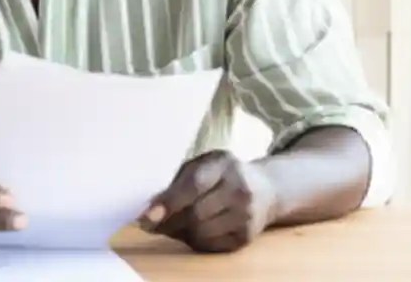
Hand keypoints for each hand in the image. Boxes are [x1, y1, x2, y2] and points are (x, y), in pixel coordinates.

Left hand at [139, 150, 276, 252]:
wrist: (264, 189)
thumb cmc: (219, 175)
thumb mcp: (198, 166)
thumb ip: (175, 184)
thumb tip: (150, 210)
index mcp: (224, 164)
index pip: (194, 185)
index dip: (169, 202)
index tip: (147, 215)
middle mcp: (240, 189)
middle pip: (196, 214)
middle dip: (168, 221)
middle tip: (150, 222)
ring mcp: (247, 215)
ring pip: (202, 233)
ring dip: (179, 232)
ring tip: (171, 224)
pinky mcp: (247, 236)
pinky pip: (211, 245)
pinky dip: (194, 240)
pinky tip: (190, 230)